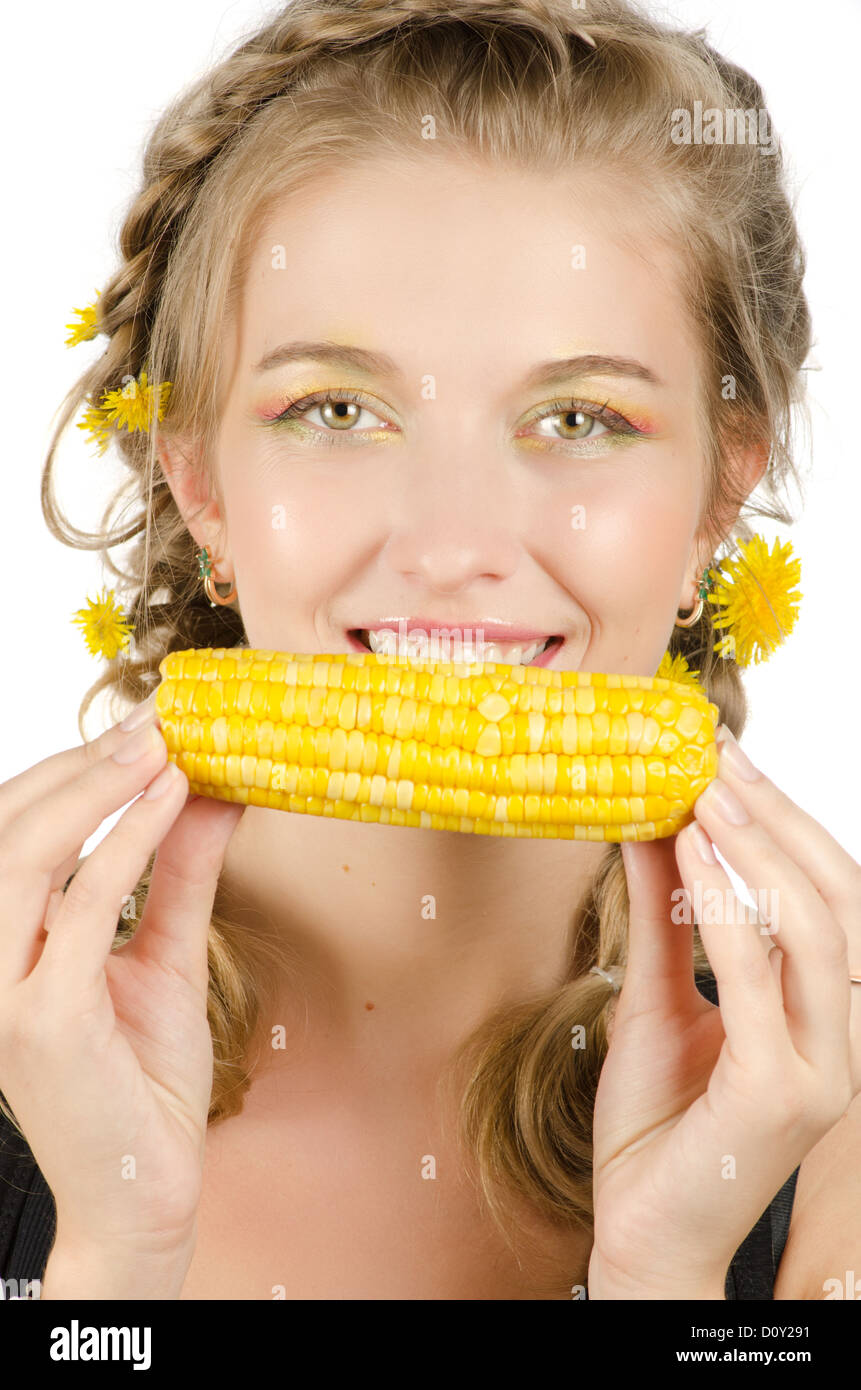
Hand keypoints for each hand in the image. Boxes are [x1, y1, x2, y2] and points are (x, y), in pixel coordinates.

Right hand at [0, 698, 243, 1258]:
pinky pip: (78, 910)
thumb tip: (213, 791)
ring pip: (22, 857)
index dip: (70, 769)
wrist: (143, 1193)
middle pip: (5, 831)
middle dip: (80, 765)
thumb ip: (178, 876)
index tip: (141, 722)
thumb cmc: (145, 1081)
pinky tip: (169, 801)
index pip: (10, 831)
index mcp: (2, 947)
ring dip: (93, 789)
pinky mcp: (42, 1023)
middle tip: (155, 721)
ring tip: (160, 745)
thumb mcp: (165, 955)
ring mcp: (4, 995)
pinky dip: (123, 844)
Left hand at [588, 726, 860, 1297]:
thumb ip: (664, 919)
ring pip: (813, 929)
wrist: (641, 1233)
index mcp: (820, 1015)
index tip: (727, 757)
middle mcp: (839, 1038)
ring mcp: (821, 1069)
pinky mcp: (781, 1094)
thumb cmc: (656, 1124)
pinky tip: (694, 856)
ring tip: (706, 790)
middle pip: (839, 899)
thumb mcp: (654, 997)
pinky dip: (728, 907)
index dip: (785, 821)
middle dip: (779, 819)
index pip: (830, 897)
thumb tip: (656, 825)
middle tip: (718, 756)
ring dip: (758, 848)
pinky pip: (757, 979)